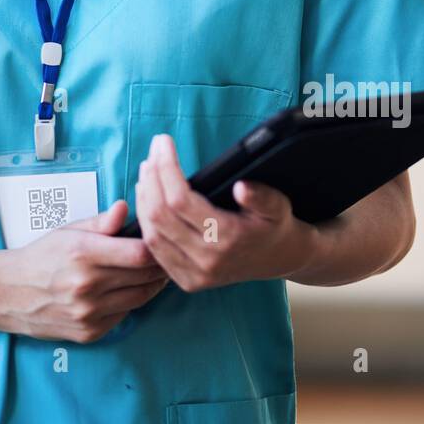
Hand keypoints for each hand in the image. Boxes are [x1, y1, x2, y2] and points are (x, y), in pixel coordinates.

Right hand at [0, 199, 169, 342]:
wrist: (10, 293)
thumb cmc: (42, 257)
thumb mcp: (68, 231)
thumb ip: (101, 222)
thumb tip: (125, 208)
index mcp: (83, 254)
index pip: (139, 255)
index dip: (157, 248)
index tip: (161, 242)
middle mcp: (87, 286)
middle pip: (144, 277)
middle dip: (159, 266)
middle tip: (165, 256)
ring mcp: (88, 313)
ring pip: (140, 299)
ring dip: (151, 285)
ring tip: (153, 273)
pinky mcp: (89, 332)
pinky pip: (124, 315)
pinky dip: (131, 302)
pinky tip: (127, 290)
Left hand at [135, 133, 317, 291]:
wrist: (279, 258)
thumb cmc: (275, 225)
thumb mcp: (278, 206)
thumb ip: (262, 197)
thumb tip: (242, 187)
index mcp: (228, 239)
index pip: (180, 200)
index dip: (166, 168)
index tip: (163, 142)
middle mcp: (207, 261)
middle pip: (159, 216)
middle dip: (151, 178)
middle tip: (152, 151)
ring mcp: (194, 275)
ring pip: (151, 234)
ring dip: (143, 198)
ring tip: (147, 169)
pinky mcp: (186, 281)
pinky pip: (155, 250)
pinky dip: (146, 220)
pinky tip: (147, 197)